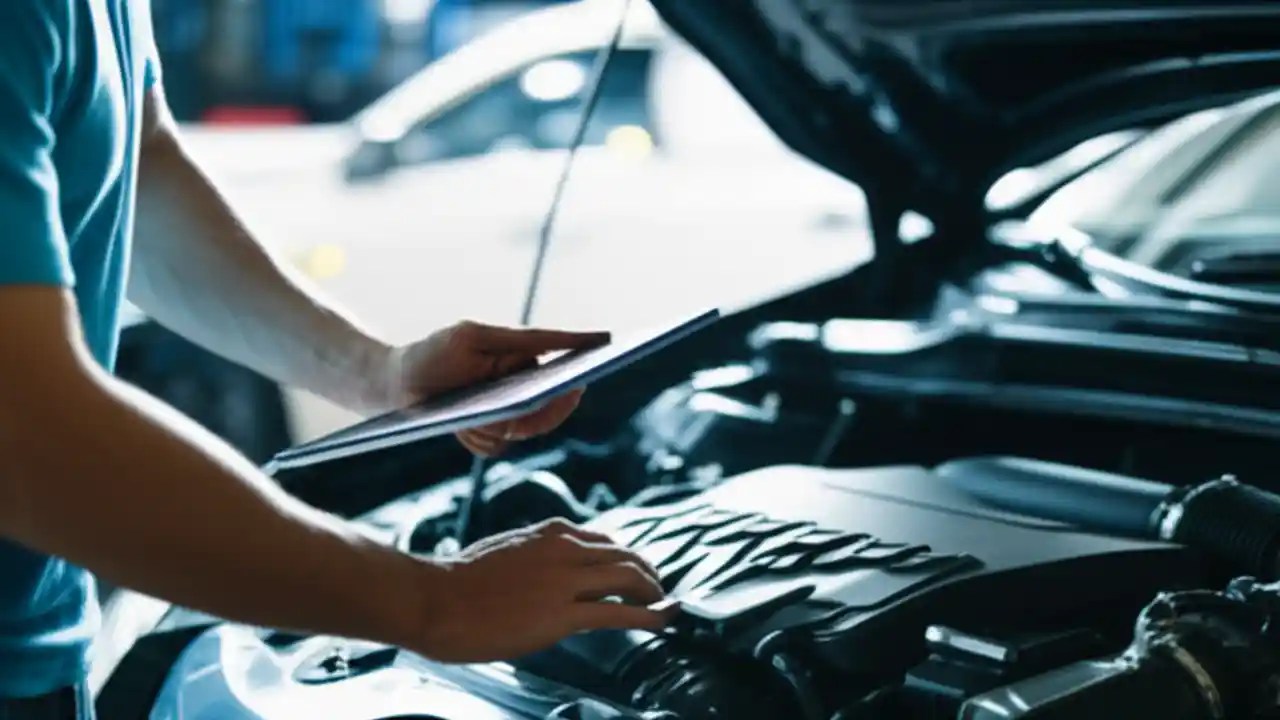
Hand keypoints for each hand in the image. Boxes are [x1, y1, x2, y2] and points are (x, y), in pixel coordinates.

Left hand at [372, 321, 609, 456]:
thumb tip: (541, 362)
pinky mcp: (488, 437)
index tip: (606, 343)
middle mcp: (521, 386)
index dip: (585, 349)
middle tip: (535, 409)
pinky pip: (495, 447)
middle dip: (544, 410)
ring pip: (524, 430)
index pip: (561, 352)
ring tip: (473, 417)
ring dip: (500, 425)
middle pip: (551, 405)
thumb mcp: (471, 339)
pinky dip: (479, 438)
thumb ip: (511, 347)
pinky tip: (460, 426)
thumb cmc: (434, 353)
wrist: (396, 382)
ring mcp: (506, 415)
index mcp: (522, 357)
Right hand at [416, 518, 674, 661]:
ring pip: (628, 577)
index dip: (627, 558)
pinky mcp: (561, 614)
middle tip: (658, 591)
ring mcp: (564, 580)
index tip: (637, 573)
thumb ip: (536, 558)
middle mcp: (564, 548)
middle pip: (624, 555)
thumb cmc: (457, 582)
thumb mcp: (506, 552)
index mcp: (550, 533)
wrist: (434, 599)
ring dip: (653, 592)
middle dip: (648, 574)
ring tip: (663, 606)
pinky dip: (648, 615)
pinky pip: (617, 612)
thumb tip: (551, 574)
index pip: (604, 541)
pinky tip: (662, 621)